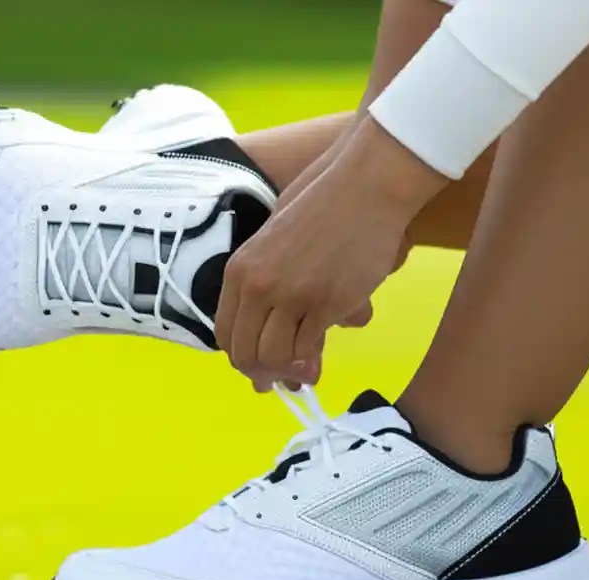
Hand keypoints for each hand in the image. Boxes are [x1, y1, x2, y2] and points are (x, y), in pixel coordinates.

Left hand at [215, 119, 446, 390]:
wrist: (364, 188)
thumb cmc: (322, 208)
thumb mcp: (275, 244)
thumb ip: (266, 287)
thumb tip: (270, 334)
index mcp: (239, 270)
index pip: (225, 333)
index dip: (240, 356)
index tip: (256, 365)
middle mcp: (258, 287)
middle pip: (246, 353)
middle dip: (262, 374)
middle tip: (280, 383)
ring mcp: (291, 296)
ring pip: (276, 358)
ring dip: (288, 372)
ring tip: (303, 373)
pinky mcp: (326, 304)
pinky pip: (309, 348)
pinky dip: (313, 359)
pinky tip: (318, 360)